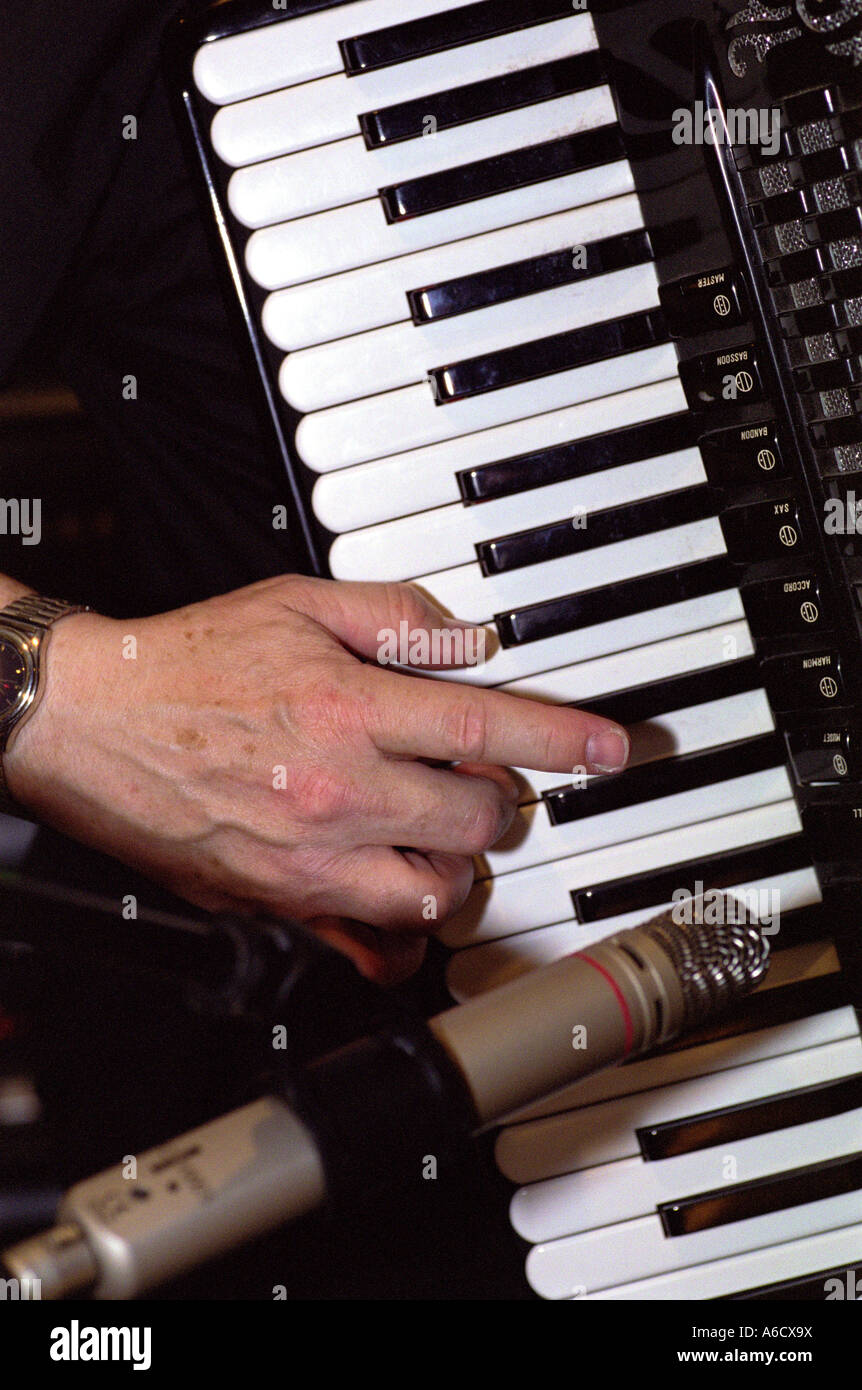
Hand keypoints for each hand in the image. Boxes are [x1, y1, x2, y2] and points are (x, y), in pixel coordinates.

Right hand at [5, 575, 628, 982]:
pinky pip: (366, 944)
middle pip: (476, 819)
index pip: (487, 727)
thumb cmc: (185, 664)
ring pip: (437, 890)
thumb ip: (393, 617)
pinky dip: (404, 934)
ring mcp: (307, 857)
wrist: (91, 721)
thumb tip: (470, 639)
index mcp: (346, 709)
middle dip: (501, 798)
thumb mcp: (294, 604)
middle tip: (485, 777)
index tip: (611, 749)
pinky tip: (407, 902)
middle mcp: (336, 791)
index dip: (564, 738)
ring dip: (459, 860)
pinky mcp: (276, 899)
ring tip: (441, 827)